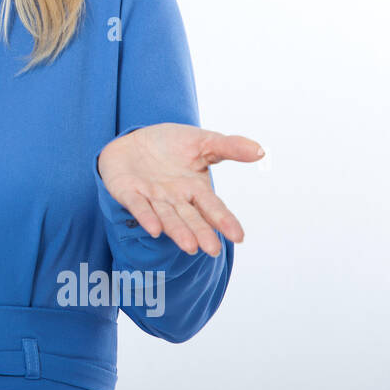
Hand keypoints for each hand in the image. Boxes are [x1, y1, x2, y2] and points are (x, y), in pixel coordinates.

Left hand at [97, 123, 262, 256]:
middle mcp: (175, 199)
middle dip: (201, 232)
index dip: (224, 221)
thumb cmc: (171, 145)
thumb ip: (230, 147)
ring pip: (166, 217)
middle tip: (213, 250)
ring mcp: (152, 198)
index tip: (238, 236)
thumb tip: (261, 151)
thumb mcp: (202, 141)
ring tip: (189, 246)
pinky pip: (137, 206)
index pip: (212, 207)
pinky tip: (154, 229)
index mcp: (195, 189)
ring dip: (177, 231)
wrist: (133, 139)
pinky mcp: (128, 192)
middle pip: (191, 218)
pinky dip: (146, 217)